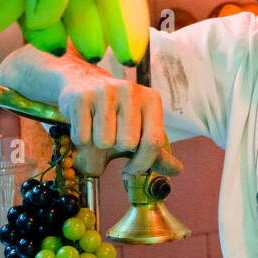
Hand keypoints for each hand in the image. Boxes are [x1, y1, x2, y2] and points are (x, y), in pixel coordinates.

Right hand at [0, 44, 178, 176]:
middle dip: (117, 148)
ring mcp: (105, 91)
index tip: (130, 173)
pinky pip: (82, 137)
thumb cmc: (115, 115)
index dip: (142, 164)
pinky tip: (84, 124)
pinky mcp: (81, 97)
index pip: (153, 142)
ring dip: (98, 144)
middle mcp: (131, 91)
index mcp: (151, 99)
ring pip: (104, 142)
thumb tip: (177, 171)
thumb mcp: (139, 131)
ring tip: (97, 128)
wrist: (82, 85)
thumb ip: (157, 153)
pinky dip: (81, 140)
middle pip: (128, 143)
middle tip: (112, 136)